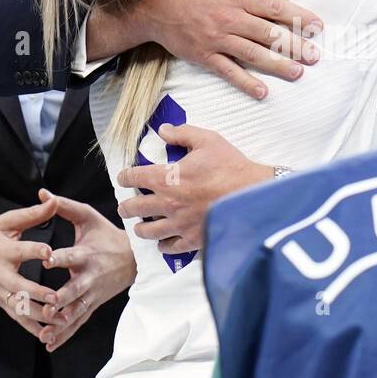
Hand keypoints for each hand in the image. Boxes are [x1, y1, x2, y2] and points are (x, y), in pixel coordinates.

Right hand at [0, 197, 59, 339]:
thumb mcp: (5, 223)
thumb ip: (32, 214)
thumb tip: (55, 200)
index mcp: (3, 252)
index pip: (21, 251)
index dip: (35, 251)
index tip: (50, 252)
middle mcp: (1, 275)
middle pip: (19, 287)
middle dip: (38, 294)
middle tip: (57, 298)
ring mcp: (0, 292)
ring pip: (19, 308)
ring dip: (39, 316)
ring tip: (60, 320)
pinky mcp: (1, 303)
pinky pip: (17, 319)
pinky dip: (31, 328)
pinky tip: (48, 336)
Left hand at [34, 189, 136, 351]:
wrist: (134, 258)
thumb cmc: (106, 235)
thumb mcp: (87, 216)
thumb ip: (63, 206)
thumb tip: (42, 193)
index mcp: (87, 254)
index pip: (72, 255)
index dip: (60, 257)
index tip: (46, 259)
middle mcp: (90, 277)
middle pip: (74, 290)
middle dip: (60, 298)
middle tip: (45, 304)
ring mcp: (92, 294)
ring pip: (75, 311)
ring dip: (60, 322)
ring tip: (44, 330)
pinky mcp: (92, 306)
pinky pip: (77, 322)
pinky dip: (64, 334)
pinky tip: (49, 343)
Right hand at [113, 0, 324, 98]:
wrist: (158, 7)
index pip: (275, 7)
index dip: (298, 16)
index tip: (317, 26)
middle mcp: (230, 18)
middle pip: (268, 33)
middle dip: (294, 45)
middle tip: (314, 55)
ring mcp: (218, 39)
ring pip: (252, 54)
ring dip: (277, 65)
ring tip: (297, 73)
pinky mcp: (206, 56)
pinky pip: (229, 71)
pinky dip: (245, 82)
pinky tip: (262, 92)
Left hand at [117, 124, 271, 253]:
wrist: (253, 194)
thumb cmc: (231, 167)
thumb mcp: (207, 140)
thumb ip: (182, 133)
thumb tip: (163, 130)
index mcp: (167, 178)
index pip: (134, 178)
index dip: (125, 177)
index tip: (123, 178)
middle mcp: (167, 203)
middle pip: (134, 209)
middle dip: (126, 206)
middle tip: (125, 206)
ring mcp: (179, 224)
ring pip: (147, 231)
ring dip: (140, 228)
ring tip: (140, 226)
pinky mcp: (193, 239)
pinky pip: (170, 247)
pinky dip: (163, 245)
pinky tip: (163, 242)